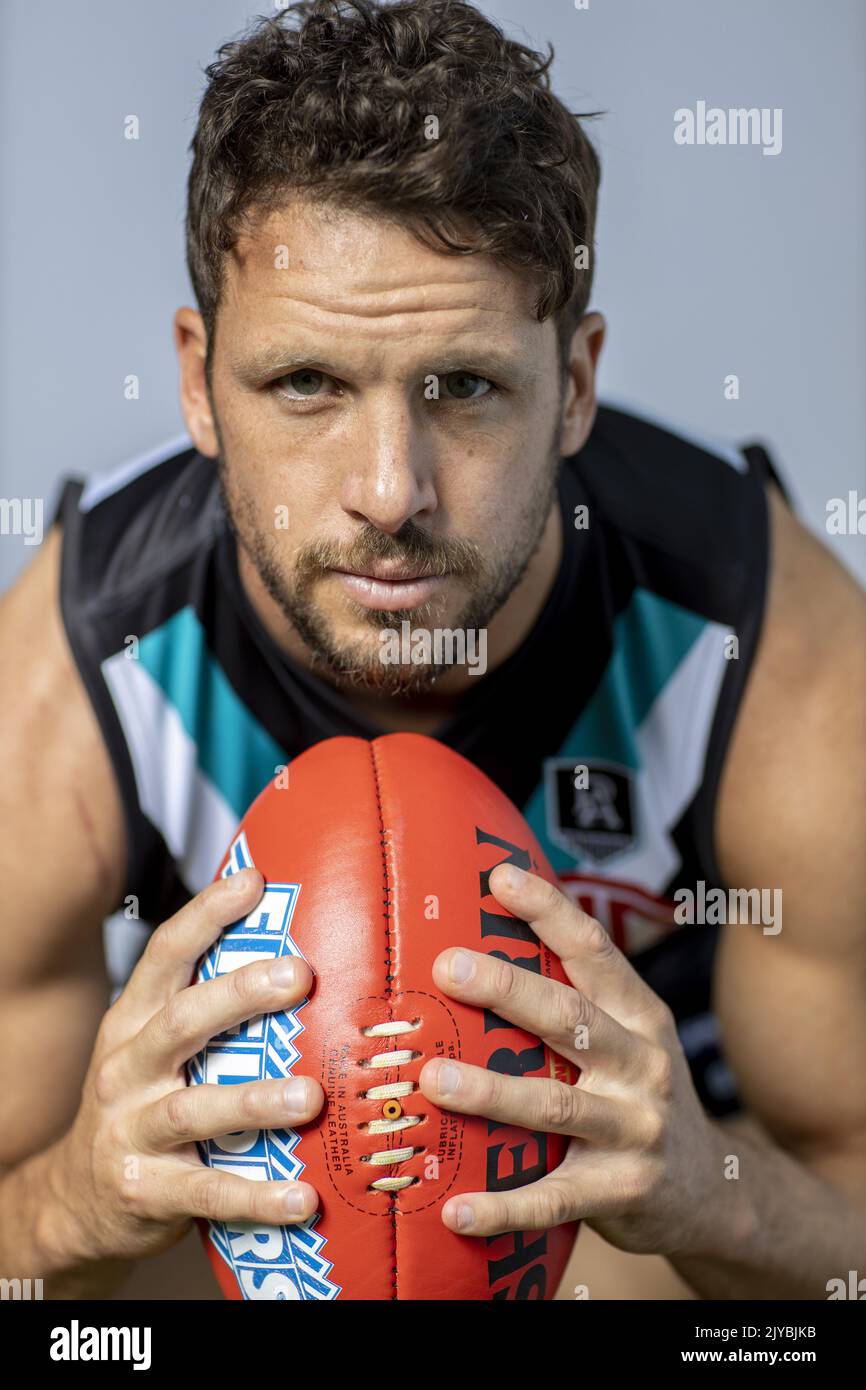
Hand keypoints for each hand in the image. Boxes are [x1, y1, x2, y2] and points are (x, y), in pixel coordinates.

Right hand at [46, 869, 323, 1265]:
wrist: (77, 1200)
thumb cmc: (140, 1104)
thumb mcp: (155, 1048)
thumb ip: (208, 1008)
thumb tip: (292, 951)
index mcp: (133, 1022)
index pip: (166, 955)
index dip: (206, 915)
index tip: (253, 881)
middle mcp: (127, 1069)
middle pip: (181, 1021)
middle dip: (239, 994)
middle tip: (299, 974)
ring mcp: (133, 1130)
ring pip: (196, 1108)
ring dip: (256, 1100)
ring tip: (311, 1097)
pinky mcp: (147, 1191)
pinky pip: (207, 1192)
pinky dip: (256, 1196)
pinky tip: (302, 1198)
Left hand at [417, 863, 722, 1256]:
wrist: (715, 1192)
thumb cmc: (642, 1097)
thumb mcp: (629, 1039)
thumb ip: (575, 1001)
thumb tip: (481, 947)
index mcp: (639, 1016)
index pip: (594, 950)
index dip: (549, 911)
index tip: (500, 878)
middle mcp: (641, 1064)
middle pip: (569, 1018)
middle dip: (508, 989)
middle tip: (449, 967)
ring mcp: (635, 1130)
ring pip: (555, 1106)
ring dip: (491, 1093)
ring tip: (432, 1080)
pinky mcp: (621, 1192)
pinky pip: (554, 1200)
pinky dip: (503, 1207)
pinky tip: (456, 1209)